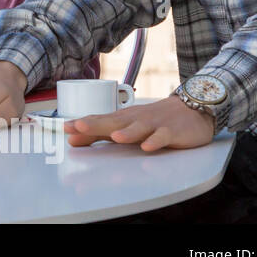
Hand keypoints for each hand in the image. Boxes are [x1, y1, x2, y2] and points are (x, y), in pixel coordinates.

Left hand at [64, 95, 214, 150]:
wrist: (191, 110)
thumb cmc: (152, 121)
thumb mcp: (124, 126)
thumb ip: (98, 134)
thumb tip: (72, 139)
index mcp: (122, 119)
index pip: (98, 119)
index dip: (82, 124)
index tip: (65, 128)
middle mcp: (135, 119)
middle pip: (113, 121)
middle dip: (96, 125)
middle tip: (78, 127)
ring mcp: (153, 124)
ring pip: (138, 128)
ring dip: (127, 132)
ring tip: (114, 137)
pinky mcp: (171, 132)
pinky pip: (163, 137)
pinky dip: (156, 140)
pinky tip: (148, 146)